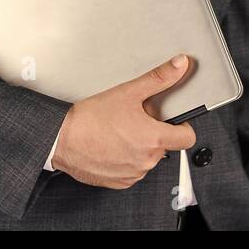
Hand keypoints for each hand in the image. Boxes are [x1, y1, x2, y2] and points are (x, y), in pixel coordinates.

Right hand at [50, 54, 196, 189]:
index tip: (171, 120)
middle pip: (164, 146)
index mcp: (154, 139)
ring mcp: (133, 174)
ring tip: (118, 132)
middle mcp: (147, 160)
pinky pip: (131, 170)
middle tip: (133, 120)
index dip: (182, 126)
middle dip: (153, 133)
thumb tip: (179, 66)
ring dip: (138, 147)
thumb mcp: (128, 92)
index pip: (187, 138)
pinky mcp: (119, 182)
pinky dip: (125, 160)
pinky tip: (111, 146)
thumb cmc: (91, 118)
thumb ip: (158, 79)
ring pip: (146, 158)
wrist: (62, 139)